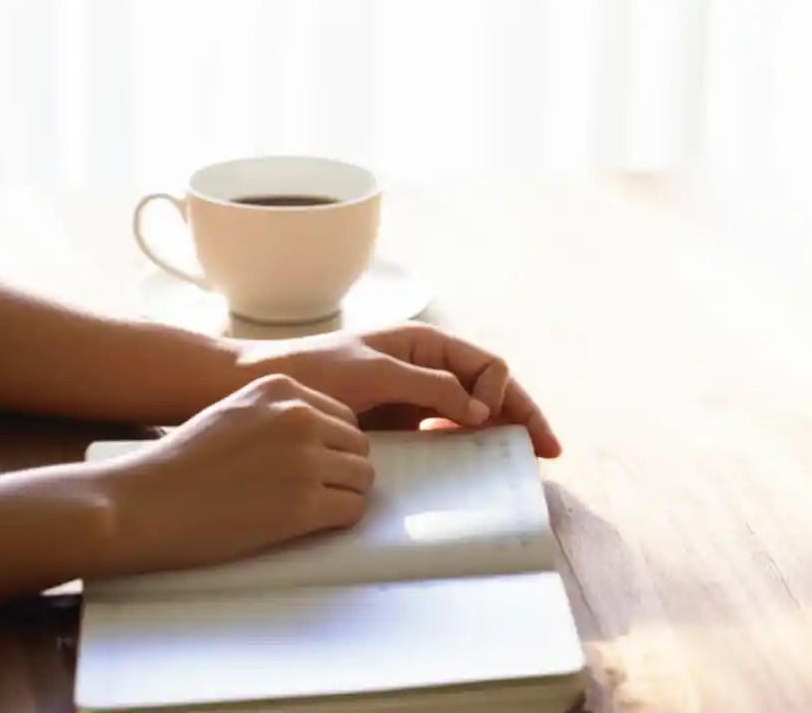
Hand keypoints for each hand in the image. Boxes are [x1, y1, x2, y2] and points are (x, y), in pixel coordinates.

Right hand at [93, 374, 372, 576]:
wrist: (142, 503)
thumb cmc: (180, 465)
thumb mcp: (234, 412)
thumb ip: (279, 415)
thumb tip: (326, 438)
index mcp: (282, 388)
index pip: (345, 416)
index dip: (334, 446)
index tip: (316, 465)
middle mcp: (299, 416)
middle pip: (359, 446)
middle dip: (343, 471)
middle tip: (316, 492)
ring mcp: (304, 460)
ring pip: (363, 478)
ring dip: (344, 496)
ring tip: (311, 509)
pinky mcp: (303, 504)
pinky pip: (352, 510)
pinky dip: (340, 520)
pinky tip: (313, 525)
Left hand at [239, 323, 560, 457]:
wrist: (262, 388)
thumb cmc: (314, 370)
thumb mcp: (373, 371)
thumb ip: (429, 385)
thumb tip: (479, 410)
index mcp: (427, 345)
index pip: (487, 366)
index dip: (501, 392)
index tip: (486, 418)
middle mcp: (429, 369)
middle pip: (492, 390)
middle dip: (523, 415)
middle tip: (550, 449)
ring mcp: (417, 398)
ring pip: (475, 415)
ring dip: (502, 433)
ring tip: (526, 459)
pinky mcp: (403, 425)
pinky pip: (447, 435)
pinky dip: (469, 448)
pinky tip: (479, 466)